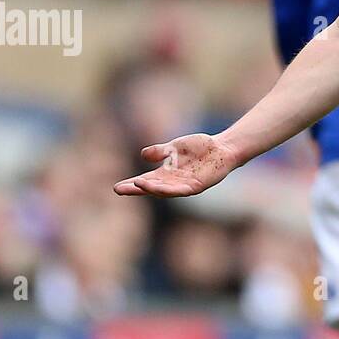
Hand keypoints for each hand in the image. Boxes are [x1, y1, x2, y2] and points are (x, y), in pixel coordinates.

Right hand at [113, 134, 236, 197]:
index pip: (145, 180)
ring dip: (152, 188)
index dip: (131, 184)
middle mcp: (173, 182)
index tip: (117, 188)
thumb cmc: (198, 148)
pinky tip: (162, 188)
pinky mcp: (198, 186)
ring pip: (165, 191)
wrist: (221, 148)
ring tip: (138, 185)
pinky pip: (183, 190)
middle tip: (120, 189)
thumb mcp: (174, 147)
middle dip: (137, 189)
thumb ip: (160, 152)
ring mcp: (185, 185)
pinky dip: (172, 189)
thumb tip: (143, 155)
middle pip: (152, 188)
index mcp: (166, 174)